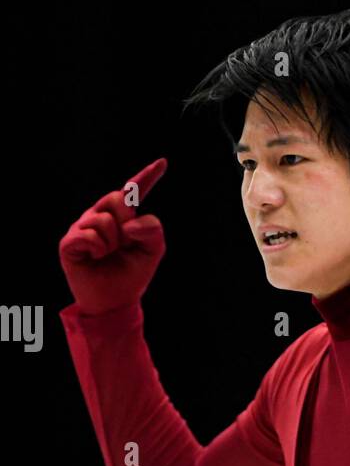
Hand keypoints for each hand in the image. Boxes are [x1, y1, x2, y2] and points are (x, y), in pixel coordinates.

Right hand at [59, 157, 167, 312]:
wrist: (114, 302)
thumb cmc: (131, 275)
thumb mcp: (152, 252)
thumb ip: (153, 231)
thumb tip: (128, 224)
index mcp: (123, 217)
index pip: (133, 191)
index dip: (147, 176)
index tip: (162, 163)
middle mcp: (100, 216)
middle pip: (116, 198)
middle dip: (125, 223)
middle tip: (122, 245)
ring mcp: (83, 227)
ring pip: (104, 219)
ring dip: (112, 243)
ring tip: (107, 255)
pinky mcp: (69, 241)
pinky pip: (89, 235)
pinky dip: (98, 249)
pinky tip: (95, 258)